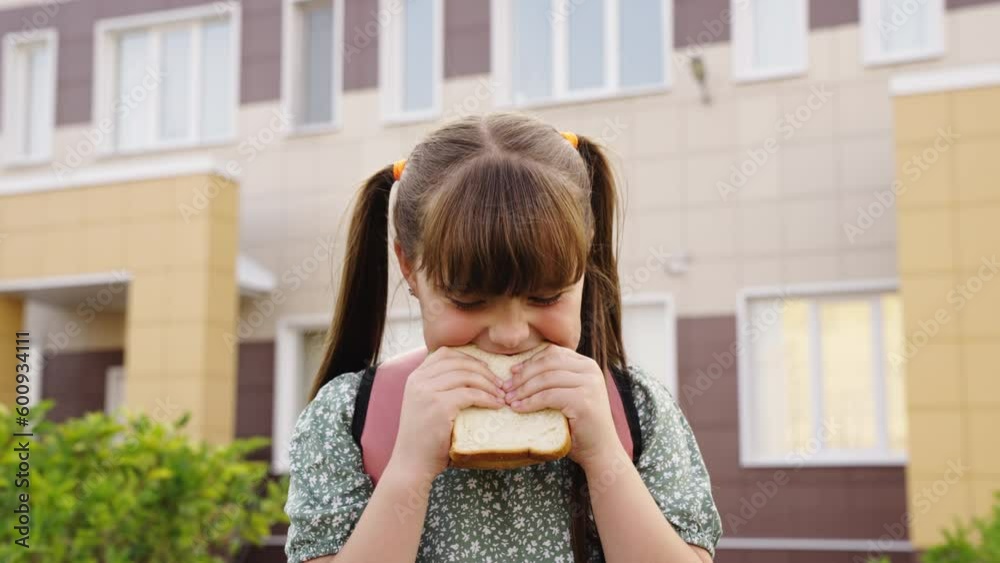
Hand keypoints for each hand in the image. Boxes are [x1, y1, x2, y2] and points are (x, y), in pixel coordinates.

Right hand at [389, 347, 506, 477]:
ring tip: (500, 394)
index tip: (484, 368)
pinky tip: (496, 405)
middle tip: (499, 383)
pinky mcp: (439, 406)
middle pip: (458, 362)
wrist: (411, 464)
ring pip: (467, 376)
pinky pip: (471, 394)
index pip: (444, 353)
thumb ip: (437, 389)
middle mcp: (419, 380)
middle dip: (483, 370)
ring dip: (488, 384)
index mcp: (415, 377)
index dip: (468, 358)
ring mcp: (427, 392)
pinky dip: (487, 398)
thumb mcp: (424, 405)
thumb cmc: (423, 439)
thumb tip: (469, 376)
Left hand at [503, 346, 622, 467]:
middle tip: (505, 387)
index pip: (553, 353)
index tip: (512, 372)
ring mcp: (589, 384)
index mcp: (586, 364)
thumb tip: (517, 371)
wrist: (600, 450)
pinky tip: (518, 408)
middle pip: (548, 362)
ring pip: (546, 378)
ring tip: (509, 399)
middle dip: (523, 374)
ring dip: (523, 389)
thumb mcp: (567, 394)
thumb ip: (554, 380)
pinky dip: (530, 402)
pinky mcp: (583, 401)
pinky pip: (549, 396)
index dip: (530, 361)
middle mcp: (590, 370)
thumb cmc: (578, 424)